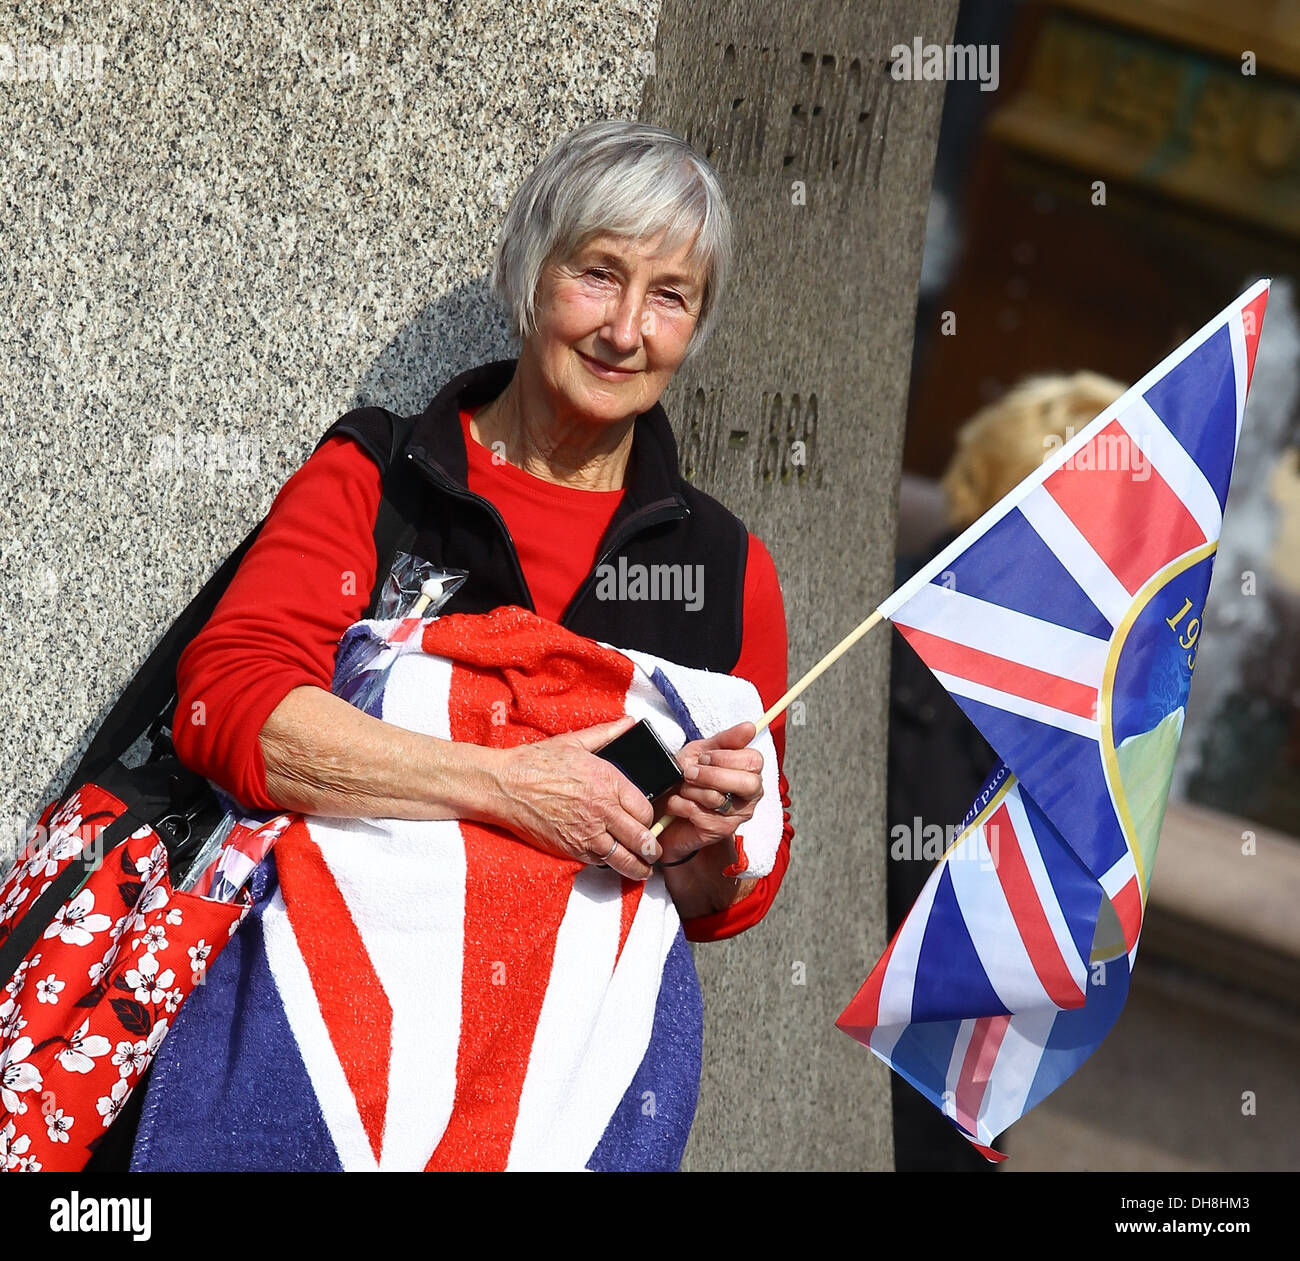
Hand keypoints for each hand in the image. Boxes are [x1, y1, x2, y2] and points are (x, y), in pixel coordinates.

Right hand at [488, 716, 661, 879]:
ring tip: (644, 869)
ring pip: (623, 857)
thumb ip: (607, 734)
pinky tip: (613, 864)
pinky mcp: (570, 849)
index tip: (649, 820)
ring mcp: (586, 833)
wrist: (505, 786)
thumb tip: (629, 723)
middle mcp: (602, 810)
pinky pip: (598, 862)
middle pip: (640, 837)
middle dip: (651, 847)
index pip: (645, 809)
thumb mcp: (575, 742)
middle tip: (654, 851)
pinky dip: (608, 865)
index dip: (650, 818)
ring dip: (637, 866)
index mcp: (608, 781)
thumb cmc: (537, 762)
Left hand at [655, 721, 763, 865]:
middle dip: (712, 775)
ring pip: (718, 798)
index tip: (704, 757)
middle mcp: (749, 796)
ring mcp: (736, 816)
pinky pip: (700, 814)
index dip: (726, 757)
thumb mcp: (700, 752)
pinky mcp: (719, 832)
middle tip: (690, 773)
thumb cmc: (686, 779)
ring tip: (682, 790)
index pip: (754, 761)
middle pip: (748, 782)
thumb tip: (750, 727)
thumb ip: (724, 741)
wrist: (663, 810)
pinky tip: (677, 805)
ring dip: (690, 790)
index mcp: (749, 773)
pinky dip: (680, 805)